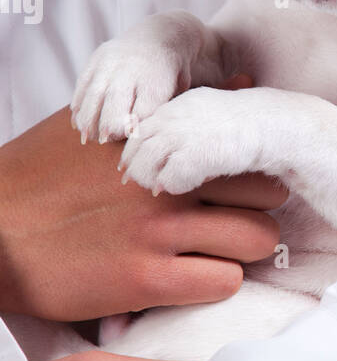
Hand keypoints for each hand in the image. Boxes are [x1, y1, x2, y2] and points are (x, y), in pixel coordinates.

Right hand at [0, 100, 287, 319]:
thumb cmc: (44, 178)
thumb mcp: (105, 127)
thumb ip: (175, 104)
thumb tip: (243, 78)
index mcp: (157, 140)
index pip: (244, 143)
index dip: (252, 166)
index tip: (242, 183)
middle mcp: (165, 181)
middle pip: (268, 193)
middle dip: (259, 209)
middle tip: (237, 221)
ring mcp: (159, 231)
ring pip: (257, 239)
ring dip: (245, 249)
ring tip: (218, 251)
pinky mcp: (146, 279)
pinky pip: (225, 281)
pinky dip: (218, 282)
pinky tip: (193, 278)